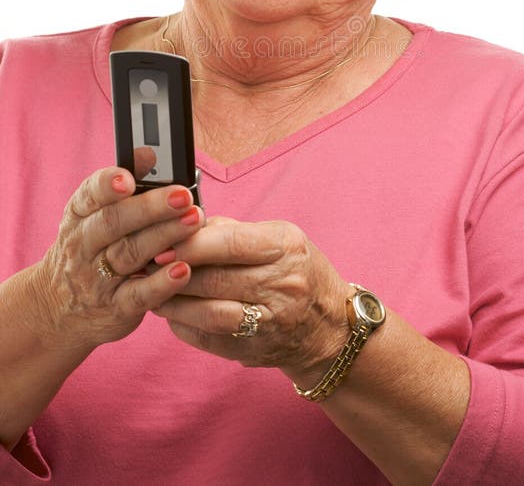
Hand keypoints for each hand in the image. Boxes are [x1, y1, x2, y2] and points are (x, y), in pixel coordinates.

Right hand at [33, 167, 204, 350]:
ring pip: (130, 254)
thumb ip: (123, 184)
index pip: (89, 195)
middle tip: (183, 196)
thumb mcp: (95, 214)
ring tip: (194, 221)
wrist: (58, 308)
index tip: (126, 178)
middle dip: (150, 208)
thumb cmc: (89, 248)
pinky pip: (139, 296)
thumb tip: (150, 153)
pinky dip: (162, 284)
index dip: (107, 185)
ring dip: (165, 236)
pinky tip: (184, 270)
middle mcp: (83, 245)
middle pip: (114, 223)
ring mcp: (97, 279)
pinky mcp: (115, 308)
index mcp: (79, 215)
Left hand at [151, 217, 350, 382]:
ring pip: (207, 312)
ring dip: (172, 301)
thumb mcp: (279, 238)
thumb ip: (232, 231)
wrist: (328, 325)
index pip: (230, 243)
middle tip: (144, 263)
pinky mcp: (253, 349)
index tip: (161, 242)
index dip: (191, 243)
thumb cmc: (297, 270)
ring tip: (150, 289)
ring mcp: (269, 322)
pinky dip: (182, 324)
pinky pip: (208, 339)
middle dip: (173, 271)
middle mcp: (282, 285)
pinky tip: (170, 312)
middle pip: (215, 278)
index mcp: (286, 248)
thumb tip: (183, 224)